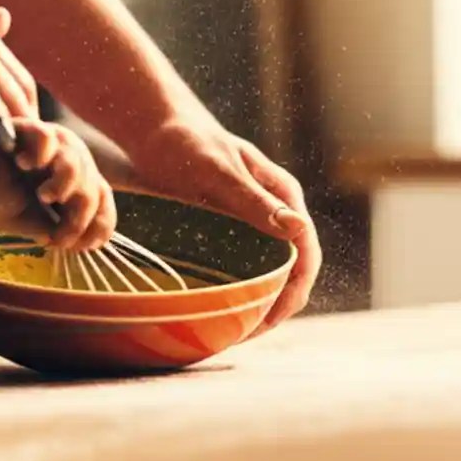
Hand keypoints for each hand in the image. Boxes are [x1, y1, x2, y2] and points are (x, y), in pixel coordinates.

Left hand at [121, 120, 320, 335]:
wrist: (154, 124)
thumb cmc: (184, 142)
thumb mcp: (215, 172)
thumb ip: (253, 200)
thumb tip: (296, 230)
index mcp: (282, 195)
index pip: (305, 254)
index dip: (293, 292)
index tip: (269, 321)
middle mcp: (275, 210)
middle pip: (291, 269)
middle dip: (276, 307)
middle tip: (243, 336)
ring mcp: (254, 220)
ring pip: (269, 271)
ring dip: (258, 303)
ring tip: (230, 331)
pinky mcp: (232, 227)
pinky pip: (246, 265)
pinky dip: (239, 291)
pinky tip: (216, 308)